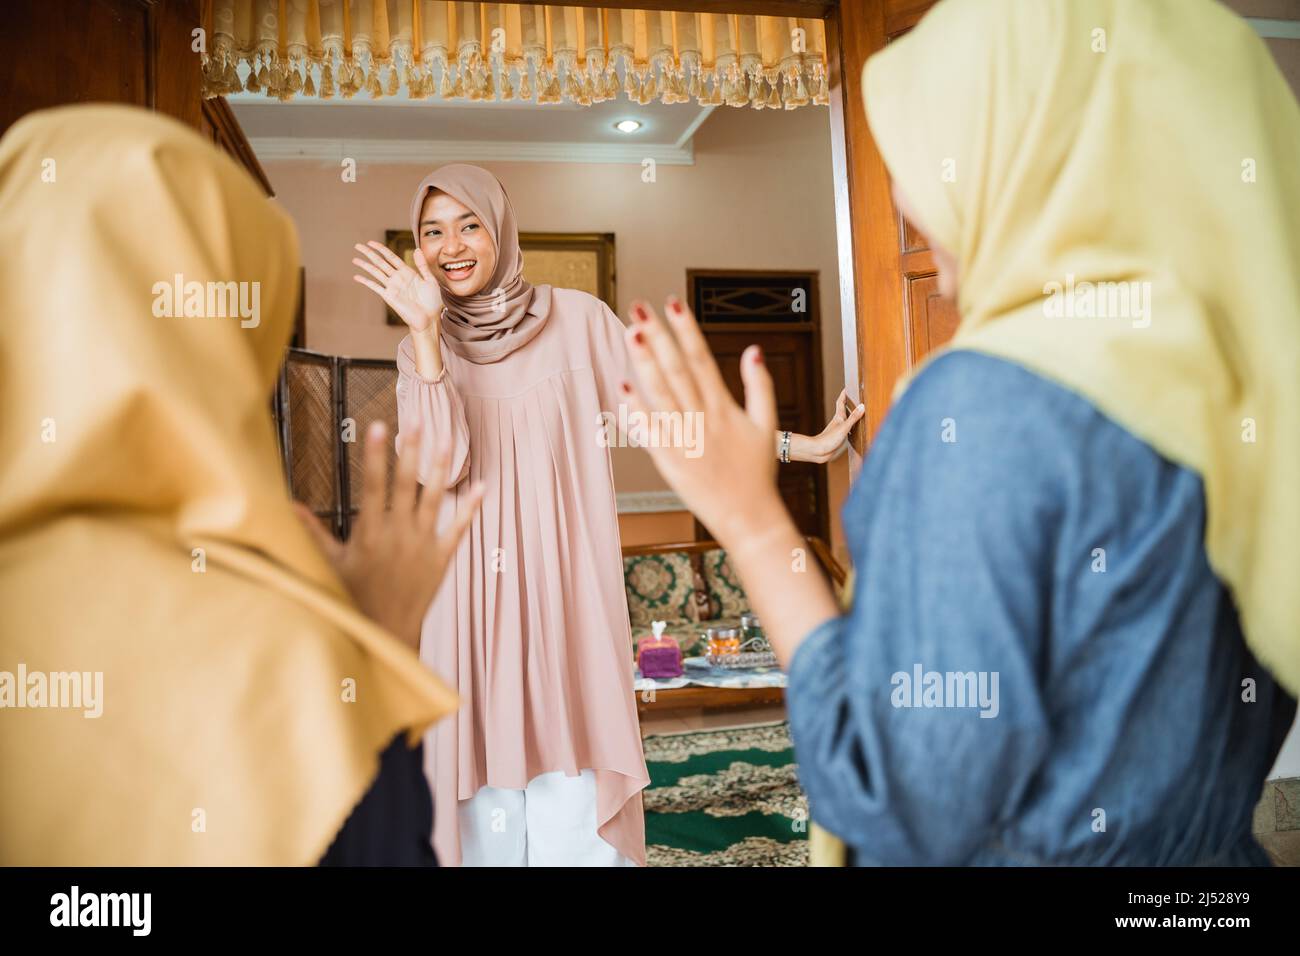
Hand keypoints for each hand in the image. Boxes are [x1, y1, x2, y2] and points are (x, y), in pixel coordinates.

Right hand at [294, 421, 482, 649]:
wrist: (385, 635)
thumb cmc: (353, 598)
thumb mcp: (329, 565)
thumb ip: (312, 533)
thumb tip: (287, 507)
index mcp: (369, 534)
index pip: (372, 486)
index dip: (377, 455)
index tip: (380, 426)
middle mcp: (397, 536)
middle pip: (405, 485)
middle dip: (411, 451)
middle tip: (417, 419)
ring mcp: (422, 547)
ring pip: (434, 500)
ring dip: (441, 469)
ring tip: (448, 440)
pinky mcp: (441, 560)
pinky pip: (458, 529)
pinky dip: (470, 509)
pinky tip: (481, 487)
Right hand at [352, 240, 442, 332]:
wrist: (429, 319)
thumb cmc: (432, 301)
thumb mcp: (430, 280)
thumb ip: (422, 265)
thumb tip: (417, 249)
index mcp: (407, 272)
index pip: (391, 257)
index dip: (381, 249)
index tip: (371, 243)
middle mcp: (397, 278)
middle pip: (380, 262)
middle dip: (369, 253)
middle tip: (357, 245)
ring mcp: (392, 287)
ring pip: (376, 272)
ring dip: (365, 265)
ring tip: (354, 259)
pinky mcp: (389, 297)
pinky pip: (375, 287)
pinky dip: (366, 281)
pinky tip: (357, 277)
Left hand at [621, 297, 786, 547]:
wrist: (749, 516)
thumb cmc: (757, 473)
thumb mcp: (766, 425)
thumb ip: (759, 385)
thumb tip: (754, 350)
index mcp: (724, 407)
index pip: (702, 359)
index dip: (687, 330)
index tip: (673, 303)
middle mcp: (702, 419)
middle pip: (677, 370)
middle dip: (659, 337)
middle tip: (640, 308)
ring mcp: (685, 439)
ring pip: (661, 394)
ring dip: (645, 363)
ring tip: (631, 334)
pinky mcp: (670, 461)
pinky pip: (650, 430)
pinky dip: (636, 409)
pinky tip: (622, 386)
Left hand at [804, 388, 865, 462]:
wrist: (818, 451)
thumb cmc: (829, 439)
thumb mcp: (844, 427)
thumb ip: (854, 417)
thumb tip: (862, 406)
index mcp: (838, 417)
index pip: (841, 402)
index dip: (844, 394)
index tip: (847, 387)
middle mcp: (838, 422)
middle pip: (843, 409)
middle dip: (848, 403)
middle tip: (854, 398)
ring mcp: (838, 430)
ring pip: (845, 419)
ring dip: (850, 415)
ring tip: (856, 412)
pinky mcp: (838, 438)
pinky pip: (846, 429)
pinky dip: (851, 427)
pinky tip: (853, 430)